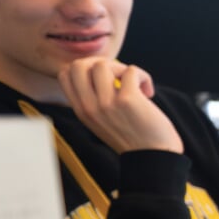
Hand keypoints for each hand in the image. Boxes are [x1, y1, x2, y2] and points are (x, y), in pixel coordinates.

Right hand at [59, 58, 181, 154]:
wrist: (154, 156)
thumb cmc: (133, 135)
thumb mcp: (102, 119)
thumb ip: (94, 98)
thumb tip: (98, 68)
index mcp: (81, 110)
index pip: (65, 74)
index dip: (85, 67)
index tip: (104, 77)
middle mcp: (89, 106)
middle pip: (78, 65)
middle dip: (100, 63)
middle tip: (118, 76)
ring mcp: (106, 103)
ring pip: (103, 64)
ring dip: (123, 69)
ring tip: (134, 85)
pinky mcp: (127, 100)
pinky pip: (131, 70)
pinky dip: (143, 77)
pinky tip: (147, 92)